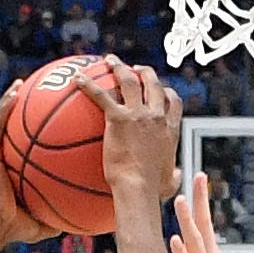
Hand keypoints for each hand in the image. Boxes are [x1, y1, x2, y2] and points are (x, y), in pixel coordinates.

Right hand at [0, 87, 53, 245]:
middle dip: (23, 108)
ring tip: (21, 82)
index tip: (50, 117)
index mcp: (16, 168)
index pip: (27, 144)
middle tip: (37, 92)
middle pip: (14, 127)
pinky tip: (14, 93)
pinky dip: (4, 107)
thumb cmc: (18, 228)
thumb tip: (84, 219)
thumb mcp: (47, 220)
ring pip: (2, 120)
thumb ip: (62, 214)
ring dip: (10, 99)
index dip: (36, 129)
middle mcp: (5, 157)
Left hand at [76, 57, 181, 201]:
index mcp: (169, 129)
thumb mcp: (169, 183)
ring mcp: (138, 114)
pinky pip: (101, 96)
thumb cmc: (152, 192)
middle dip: (144, 71)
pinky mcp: (118, 118)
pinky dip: (89, 85)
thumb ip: (173, 176)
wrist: (138, 188)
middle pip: (152, 83)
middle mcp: (156, 116)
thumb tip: (176, 176)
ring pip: (130, 80)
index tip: (158, 88)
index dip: (165, 91)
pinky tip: (77, 79)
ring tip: (110, 60)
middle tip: (134, 68)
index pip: (172, 101)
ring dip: (119, 67)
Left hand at [168, 172, 232, 252]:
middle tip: (198, 175)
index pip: (206, 225)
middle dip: (201, 200)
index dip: (203, 202)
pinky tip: (174, 239)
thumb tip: (184, 252)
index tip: (199, 180)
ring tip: (179, 200)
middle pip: (205, 225)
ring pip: (196, 242)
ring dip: (187, 221)